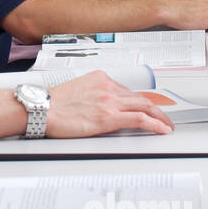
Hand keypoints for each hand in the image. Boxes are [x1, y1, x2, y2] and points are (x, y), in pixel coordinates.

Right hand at [43, 71, 172, 136]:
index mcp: (99, 78)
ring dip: (160, 117)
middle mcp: (107, 87)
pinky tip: (161, 130)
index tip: (145, 106)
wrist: (40, 109)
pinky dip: (155, 124)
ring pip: (145, 106)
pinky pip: (140, 119)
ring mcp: (109, 101)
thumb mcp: (75, 91)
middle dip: (156, 108)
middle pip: (140, 96)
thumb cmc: (51, 104)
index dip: (139, 100)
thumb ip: (91, 96)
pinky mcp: (109, 117)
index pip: (126, 90)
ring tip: (166, 125)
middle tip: (163, 117)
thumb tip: (96, 107)